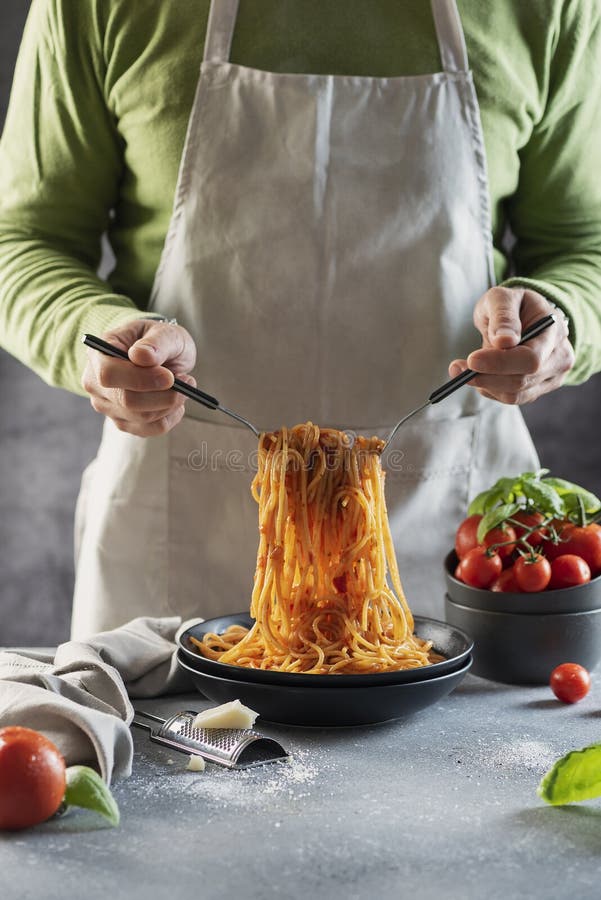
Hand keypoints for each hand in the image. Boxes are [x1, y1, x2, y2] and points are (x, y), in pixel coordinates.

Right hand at [81, 319, 196, 435]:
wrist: (159, 355)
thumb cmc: (158, 340)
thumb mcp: (163, 331)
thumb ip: (155, 342)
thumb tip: (140, 356)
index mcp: (98, 354)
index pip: (109, 375)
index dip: (140, 379)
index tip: (170, 377)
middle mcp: (96, 383)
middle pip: (126, 401)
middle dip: (164, 395)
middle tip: (189, 381)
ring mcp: (107, 405)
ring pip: (141, 417)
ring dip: (171, 403)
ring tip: (185, 385)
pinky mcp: (123, 422)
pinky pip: (150, 429)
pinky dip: (170, 417)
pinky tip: (176, 402)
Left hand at [449, 286, 573, 403]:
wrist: (523, 317)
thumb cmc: (512, 305)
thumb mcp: (503, 298)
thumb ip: (503, 315)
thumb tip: (504, 341)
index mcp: (554, 332)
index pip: (530, 358)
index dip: (500, 363)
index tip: (472, 360)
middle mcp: (559, 358)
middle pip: (521, 380)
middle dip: (485, 376)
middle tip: (456, 368)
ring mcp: (550, 378)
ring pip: (514, 394)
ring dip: (483, 384)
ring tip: (461, 369)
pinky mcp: (535, 390)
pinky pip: (509, 398)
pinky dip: (488, 388)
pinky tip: (477, 374)